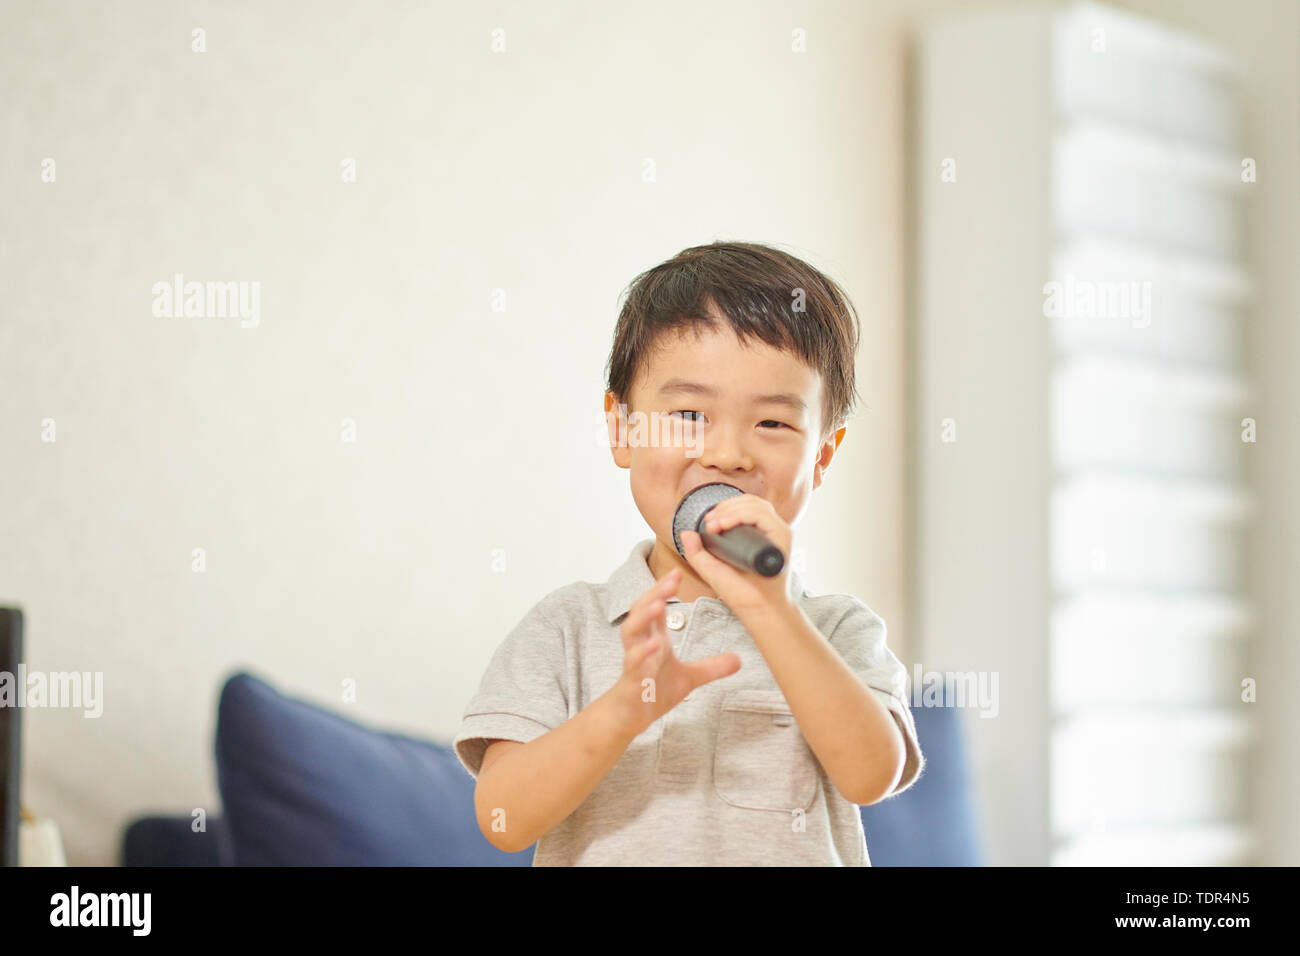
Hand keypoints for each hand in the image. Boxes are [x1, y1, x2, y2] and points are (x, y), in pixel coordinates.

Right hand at [610, 567, 740, 738]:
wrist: (629, 718)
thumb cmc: (653, 690)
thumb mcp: (690, 678)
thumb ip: (712, 667)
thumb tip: (739, 659)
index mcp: (654, 638)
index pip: (656, 606)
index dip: (664, 588)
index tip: (678, 572)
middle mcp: (641, 644)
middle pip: (642, 611)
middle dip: (655, 594)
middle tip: (671, 579)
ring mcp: (634, 662)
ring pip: (631, 633)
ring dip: (643, 617)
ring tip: (658, 604)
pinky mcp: (630, 682)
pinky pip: (632, 664)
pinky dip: (641, 654)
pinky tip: (654, 645)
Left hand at [679, 493, 794, 617]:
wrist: (757, 609)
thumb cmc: (740, 593)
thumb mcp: (711, 569)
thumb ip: (696, 552)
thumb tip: (687, 532)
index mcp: (756, 534)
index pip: (744, 507)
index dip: (724, 507)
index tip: (708, 521)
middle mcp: (769, 532)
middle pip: (750, 502)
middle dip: (726, 507)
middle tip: (710, 522)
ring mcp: (777, 534)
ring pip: (757, 505)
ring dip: (732, 509)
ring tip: (716, 524)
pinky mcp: (782, 539)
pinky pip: (765, 516)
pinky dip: (744, 514)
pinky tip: (727, 524)